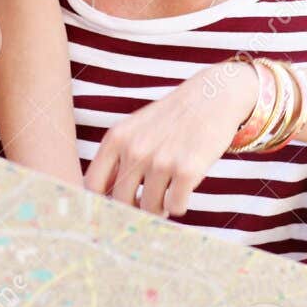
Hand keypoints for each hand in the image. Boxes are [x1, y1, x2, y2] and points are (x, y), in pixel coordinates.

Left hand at [84, 58, 256, 217]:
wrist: (213, 96)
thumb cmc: (172, 118)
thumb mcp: (135, 129)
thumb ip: (117, 159)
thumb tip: (104, 200)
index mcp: (116, 138)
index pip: (93, 185)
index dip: (100, 203)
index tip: (112, 209)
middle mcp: (135, 149)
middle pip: (122, 202)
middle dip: (135, 208)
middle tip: (149, 203)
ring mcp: (161, 160)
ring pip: (150, 208)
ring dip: (160, 208)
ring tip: (169, 194)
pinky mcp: (187, 170)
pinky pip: (175, 207)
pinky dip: (180, 205)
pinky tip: (184, 191)